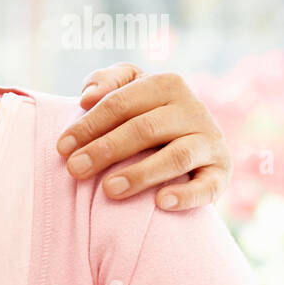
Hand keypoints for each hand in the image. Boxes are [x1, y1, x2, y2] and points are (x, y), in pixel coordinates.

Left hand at [55, 62, 231, 209]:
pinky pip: (209, 185)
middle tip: (75, 170)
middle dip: (106, 150)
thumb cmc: (144, 115)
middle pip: (144, 129)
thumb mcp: (127, 90)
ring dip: (141, 174)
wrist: (191, 145)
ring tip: (109, 190)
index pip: (120, 103)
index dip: (88, 125)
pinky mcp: (222, 172)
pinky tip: (161, 202)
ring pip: (176, 156)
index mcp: (166, 85)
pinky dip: (187, 194)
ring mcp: (210, 142)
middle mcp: (192, 110)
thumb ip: (107, 82)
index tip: (61, 147)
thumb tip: (88, 96)